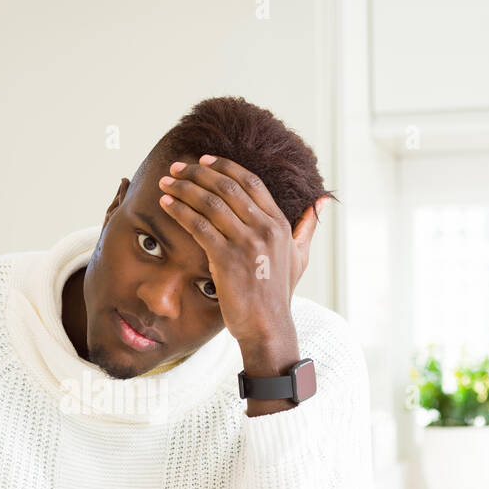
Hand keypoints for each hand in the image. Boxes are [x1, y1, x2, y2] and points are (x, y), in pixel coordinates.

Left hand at [157, 154, 326, 347]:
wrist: (267, 327)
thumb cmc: (278, 293)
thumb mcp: (300, 256)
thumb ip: (307, 226)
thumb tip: (322, 201)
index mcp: (280, 224)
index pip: (251, 183)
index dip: (225, 168)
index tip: (203, 160)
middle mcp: (265, 229)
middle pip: (227, 188)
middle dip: (198, 173)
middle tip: (176, 167)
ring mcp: (246, 244)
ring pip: (210, 203)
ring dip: (184, 189)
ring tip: (166, 182)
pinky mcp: (226, 260)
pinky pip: (199, 227)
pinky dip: (180, 212)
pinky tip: (165, 204)